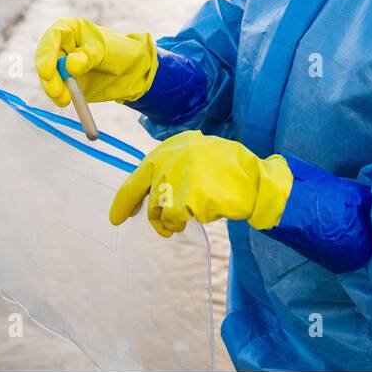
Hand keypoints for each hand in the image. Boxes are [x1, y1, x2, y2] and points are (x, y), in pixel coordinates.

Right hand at [34, 17, 156, 106]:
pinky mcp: (65, 83)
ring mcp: (61, 66)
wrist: (131, 72)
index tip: (47, 72)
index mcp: (69, 30)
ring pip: (48, 78)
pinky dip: (59, 97)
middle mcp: (61, 46)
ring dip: (53, 89)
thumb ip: (87, 56)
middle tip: (56, 92)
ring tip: (64, 99)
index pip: (52, 38)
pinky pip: (57, 90)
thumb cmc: (118, 50)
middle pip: (46, 60)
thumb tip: (70, 66)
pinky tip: (65, 101)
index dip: (46, 54)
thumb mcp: (105, 49)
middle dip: (48, 78)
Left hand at [109, 130, 292, 236]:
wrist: (255, 179)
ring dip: (169, 221)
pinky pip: (173, 219)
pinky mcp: (185, 197)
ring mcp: (176, 178)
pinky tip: (200, 214)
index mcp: (172, 147)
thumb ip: (173, 167)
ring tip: (184, 221)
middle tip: (136, 224)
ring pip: (158, 210)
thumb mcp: (197, 156)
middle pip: (144, 194)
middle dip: (143, 213)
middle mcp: (169, 159)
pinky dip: (182, 222)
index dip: (126, 198)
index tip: (116, 216)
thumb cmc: (229, 169)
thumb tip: (150, 194)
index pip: (139, 174)